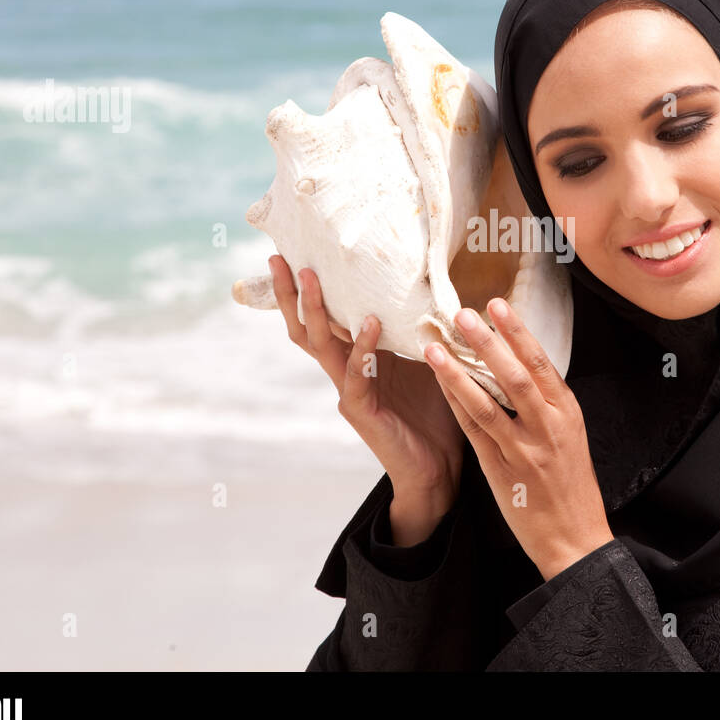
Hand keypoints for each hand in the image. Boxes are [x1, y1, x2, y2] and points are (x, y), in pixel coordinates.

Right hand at [268, 256, 465, 533]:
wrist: (439, 469)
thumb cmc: (435, 411)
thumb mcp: (428, 357)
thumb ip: (420, 326)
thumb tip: (434, 279)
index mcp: (358, 357)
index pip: (325, 317)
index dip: (306, 289)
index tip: (295, 250)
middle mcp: (345, 371)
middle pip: (307, 327)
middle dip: (292, 293)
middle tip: (281, 257)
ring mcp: (349, 391)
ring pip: (321, 345)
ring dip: (314, 310)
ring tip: (311, 276)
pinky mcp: (361, 411)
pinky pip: (356, 374)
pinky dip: (362, 347)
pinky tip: (371, 323)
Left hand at [423, 297, 613, 581]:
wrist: (575, 538)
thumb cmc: (571, 484)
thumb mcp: (572, 436)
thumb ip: (548, 403)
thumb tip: (523, 363)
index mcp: (567, 413)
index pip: (541, 363)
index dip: (517, 332)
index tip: (497, 304)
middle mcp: (547, 428)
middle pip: (515, 376)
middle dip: (488, 342)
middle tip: (463, 313)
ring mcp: (523, 450)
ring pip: (487, 403)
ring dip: (458, 371)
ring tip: (435, 346)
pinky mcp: (501, 471)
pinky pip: (473, 432)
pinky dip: (455, 404)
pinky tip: (439, 384)